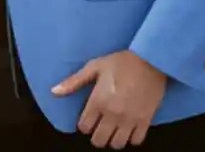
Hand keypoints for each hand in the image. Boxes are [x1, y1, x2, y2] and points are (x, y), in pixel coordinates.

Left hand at [53, 50, 167, 147]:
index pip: (85, 127)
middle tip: (98, 128)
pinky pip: (136, 140)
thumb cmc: (120, 62)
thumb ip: (73, 82)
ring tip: (112, 131)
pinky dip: (131, 138)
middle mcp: (113, 113)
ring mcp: (130, 119)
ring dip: (113, 140)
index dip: (83, 126)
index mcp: (98, 101)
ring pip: (117, 144)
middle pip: (99, 140)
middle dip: (96, 136)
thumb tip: (54, 91)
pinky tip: (128, 130)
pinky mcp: (146, 120)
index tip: (86, 121)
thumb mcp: (93, 67)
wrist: (150, 61)